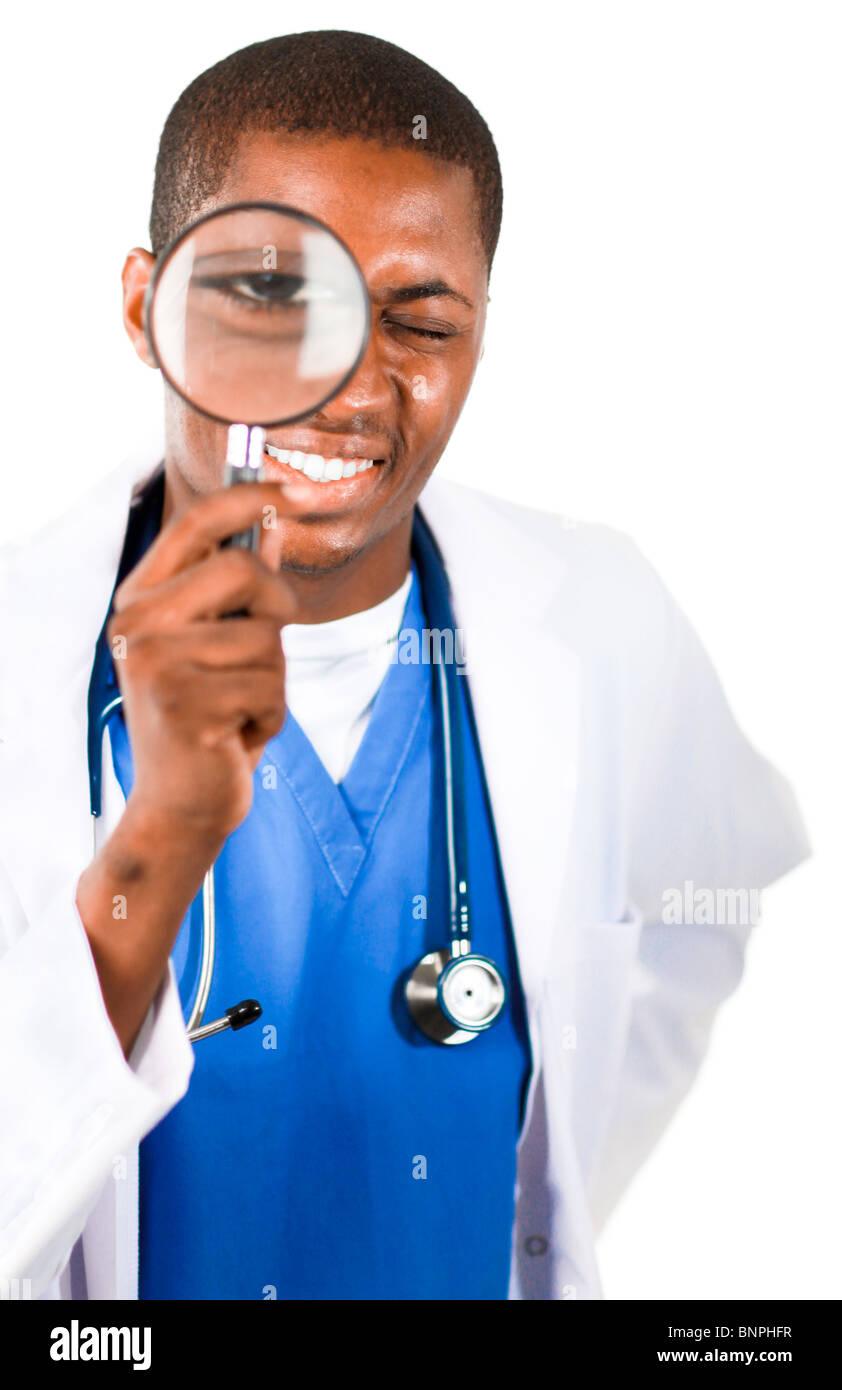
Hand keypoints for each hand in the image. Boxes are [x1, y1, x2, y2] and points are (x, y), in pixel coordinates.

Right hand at [108, 481, 305, 849]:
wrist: (181, 806)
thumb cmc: (208, 720)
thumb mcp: (225, 648)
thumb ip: (243, 591)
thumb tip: (273, 528)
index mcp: (141, 599)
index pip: (196, 521)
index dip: (251, 497)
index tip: (299, 490)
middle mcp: (136, 623)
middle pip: (242, 570)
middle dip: (279, 607)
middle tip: (272, 644)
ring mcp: (155, 662)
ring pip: (265, 638)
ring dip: (272, 679)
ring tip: (239, 709)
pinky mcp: (183, 704)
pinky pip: (269, 686)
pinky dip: (270, 715)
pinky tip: (238, 736)